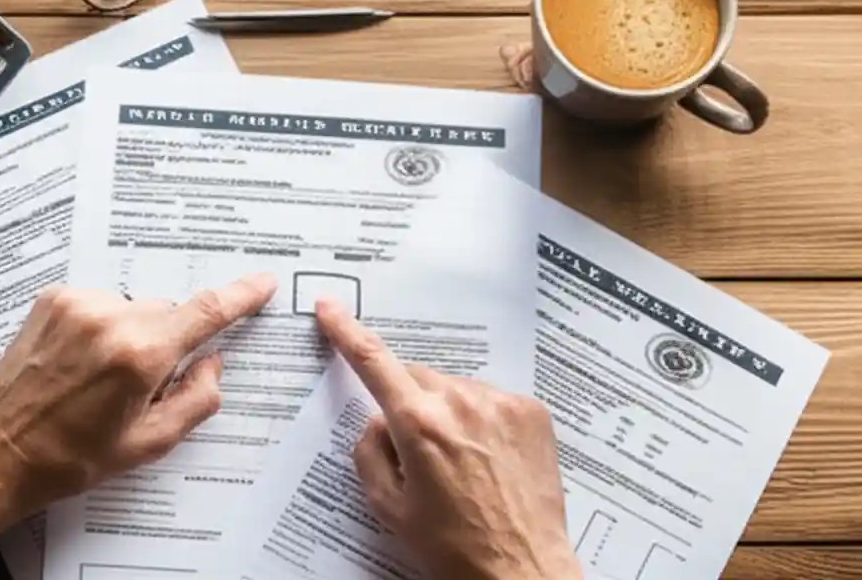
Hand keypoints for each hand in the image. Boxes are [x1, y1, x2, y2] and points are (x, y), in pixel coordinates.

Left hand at [0, 273, 277, 531]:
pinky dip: (103, 326)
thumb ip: (197, 400)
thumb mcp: (148, 444)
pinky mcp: (53, 299)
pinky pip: (102, 304)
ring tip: (99, 378)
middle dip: (167, 343)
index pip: (206, 313)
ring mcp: (77, 304)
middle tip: (138, 387)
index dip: (241, 296)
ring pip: (134, 308)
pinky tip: (80, 362)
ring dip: (132, 334)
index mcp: (139, 356)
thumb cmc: (69, 457)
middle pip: (168, 314)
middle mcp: (110, 319)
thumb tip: (213, 363)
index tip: (262, 283)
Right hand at [317, 299, 582, 579]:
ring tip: (460, 464)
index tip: (330, 308)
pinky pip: (491, 398)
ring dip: (447, 411)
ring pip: (455, 387)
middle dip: (407, 402)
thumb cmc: (454, 548)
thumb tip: (377, 422)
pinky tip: (488, 459)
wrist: (523, 570)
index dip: (346, 331)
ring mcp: (502, 403)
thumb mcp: (389, 507)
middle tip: (416, 450)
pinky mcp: (532, 411)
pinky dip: (481, 419)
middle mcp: (462, 403)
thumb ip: (370, 451)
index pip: (373, 362)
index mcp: (419, 425)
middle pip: (416, 377)